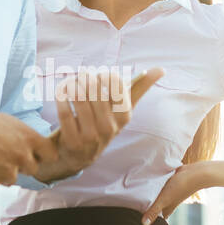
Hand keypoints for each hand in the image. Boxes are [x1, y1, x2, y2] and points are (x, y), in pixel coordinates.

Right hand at [0, 103, 54, 189]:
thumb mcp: (10, 122)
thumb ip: (26, 137)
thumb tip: (35, 146)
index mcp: (29, 140)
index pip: (51, 155)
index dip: (43, 155)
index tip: (37, 154)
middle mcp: (22, 158)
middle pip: (32, 169)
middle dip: (22, 164)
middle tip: (5, 154)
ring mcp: (8, 173)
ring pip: (12, 178)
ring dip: (3, 172)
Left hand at [38, 67, 163, 181]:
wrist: (81, 154)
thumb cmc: (104, 122)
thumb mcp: (123, 109)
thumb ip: (140, 88)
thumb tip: (161, 69)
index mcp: (124, 117)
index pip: (118, 86)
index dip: (106, 75)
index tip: (100, 73)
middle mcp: (109, 128)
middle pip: (96, 91)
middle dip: (87, 77)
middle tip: (83, 74)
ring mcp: (91, 136)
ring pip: (79, 99)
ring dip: (72, 84)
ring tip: (71, 80)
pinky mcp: (73, 142)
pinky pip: (65, 112)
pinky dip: (62, 97)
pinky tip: (62, 91)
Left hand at [141, 161, 210, 224]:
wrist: (195, 173)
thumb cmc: (180, 187)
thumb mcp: (164, 199)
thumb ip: (154, 211)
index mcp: (167, 208)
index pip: (157, 218)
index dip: (149, 219)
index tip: (138, 220)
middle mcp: (168, 202)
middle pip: (156, 207)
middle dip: (147, 207)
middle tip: (134, 205)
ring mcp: (170, 193)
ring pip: (158, 196)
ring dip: (151, 195)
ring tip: (137, 194)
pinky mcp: (170, 183)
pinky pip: (160, 187)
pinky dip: (155, 186)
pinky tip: (147, 182)